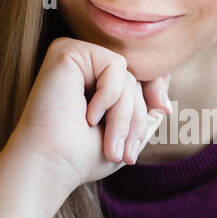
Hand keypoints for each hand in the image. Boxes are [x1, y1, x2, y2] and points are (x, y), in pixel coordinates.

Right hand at [3, 37, 171, 192]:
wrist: (51, 166)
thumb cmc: (80, 157)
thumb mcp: (125, 134)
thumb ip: (144, 110)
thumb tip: (165, 85)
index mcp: (91, 81)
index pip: (136, 74)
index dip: (155, 89)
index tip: (165, 109)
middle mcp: (82, 64)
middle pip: (135, 79)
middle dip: (137, 117)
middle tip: (124, 153)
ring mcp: (74, 56)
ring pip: (127, 76)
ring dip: (124, 116)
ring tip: (109, 145)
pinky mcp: (67, 51)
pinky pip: (115, 66)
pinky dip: (110, 96)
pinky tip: (87, 116)